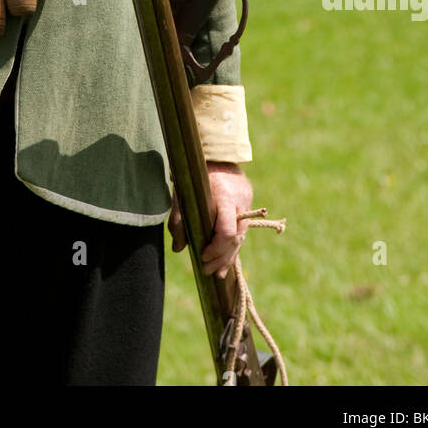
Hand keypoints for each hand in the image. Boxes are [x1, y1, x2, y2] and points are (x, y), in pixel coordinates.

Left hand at [168, 164, 252, 278]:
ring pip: (241, 238)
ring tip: (216, 273)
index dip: (216, 248)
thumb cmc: (195, 174)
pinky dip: (233, 248)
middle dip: (221, 258)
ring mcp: (247, 204)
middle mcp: (240, 202)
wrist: (218, 154)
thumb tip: (178, 248)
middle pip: (235, 239)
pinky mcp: (248, 207)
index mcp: (224, 196)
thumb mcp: (182, 193)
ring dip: (228, 257)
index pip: (227, 230)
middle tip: (206, 270)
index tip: (203, 255)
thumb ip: (178, 220)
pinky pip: (242, 232)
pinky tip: (225, 263)